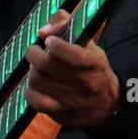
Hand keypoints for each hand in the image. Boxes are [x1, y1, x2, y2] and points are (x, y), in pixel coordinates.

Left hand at [25, 10, 120, 130]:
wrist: (106, 105)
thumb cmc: (93, 69)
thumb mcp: (88, 45)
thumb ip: (65, 26)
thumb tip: (42, 31)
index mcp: (94, 63)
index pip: (75, 56)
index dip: (57, 46)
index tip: (49, 41)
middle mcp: (85, 83)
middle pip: (47, 65)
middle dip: (34, 54)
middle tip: (35, 51)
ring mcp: (72, 100)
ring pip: (37, 80)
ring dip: (33, 71)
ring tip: (38, 69)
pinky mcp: (60, 113)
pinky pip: (35, 100)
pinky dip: (30, 91)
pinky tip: (37, 86)